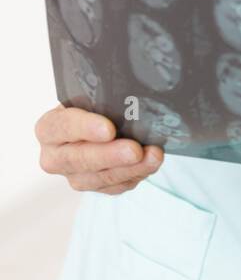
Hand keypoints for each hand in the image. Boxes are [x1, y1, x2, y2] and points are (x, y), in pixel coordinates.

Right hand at [35, 105, 163, 193]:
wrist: (94, 122)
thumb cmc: (91, 106)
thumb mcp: (89, 96)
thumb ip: (102, 96)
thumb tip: (130, 93)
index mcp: (49, 128)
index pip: (62, 127)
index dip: (85, 128)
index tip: (109, 129)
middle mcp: (55, 156)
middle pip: (80, 159)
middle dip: (111, 155)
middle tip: (135, 150)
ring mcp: (73, 175)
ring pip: (100, 179)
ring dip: (130, 169)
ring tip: (153, 157)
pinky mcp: (93, 187)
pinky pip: (114, 187)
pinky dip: (135, 175)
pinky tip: (149, 164)